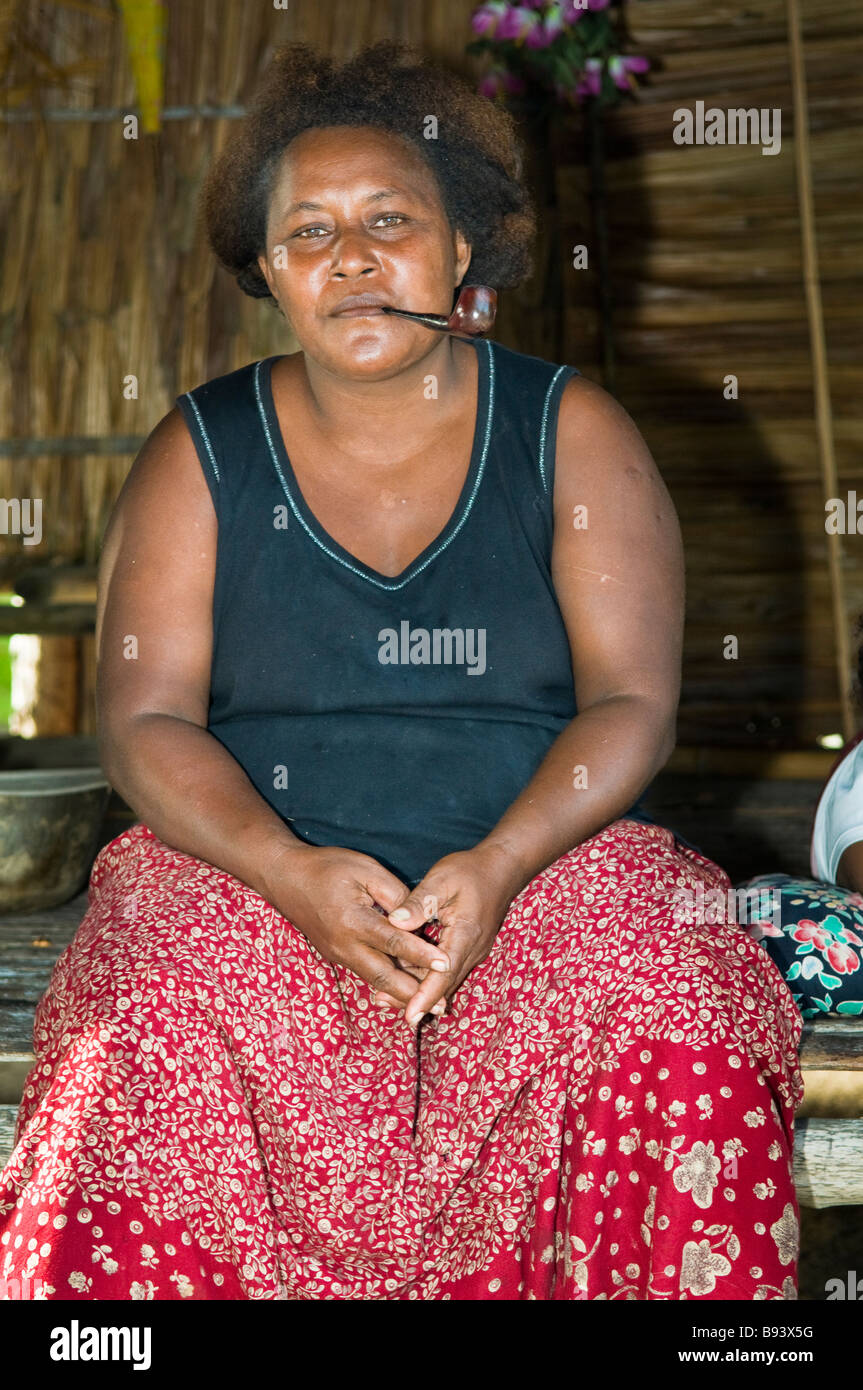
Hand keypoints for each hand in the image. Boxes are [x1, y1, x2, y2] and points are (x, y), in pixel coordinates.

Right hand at [263, 843, 451, 1011]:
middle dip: (413, 993)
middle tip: (440, 1006)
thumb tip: (417, 920)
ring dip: (401, 993)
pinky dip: (387, 983)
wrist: (284, 878)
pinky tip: (406, 990)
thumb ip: (395, 894)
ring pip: (374, 979)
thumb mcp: (365, 869)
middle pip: (382, 975)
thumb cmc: (327, 867)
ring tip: (429, 1006)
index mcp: (353, 919)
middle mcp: (344, 944)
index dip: (420, 954)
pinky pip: (365, 972)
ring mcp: (337, 954)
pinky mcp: (336, 956)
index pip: (393, 942)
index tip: (445, 964)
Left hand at [379, 844, 524, 1025]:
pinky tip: (404, 975)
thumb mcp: (442, 880)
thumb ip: (419, 903)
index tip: (410, 1015)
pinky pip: (448, 971)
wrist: (502, 869)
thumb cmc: (471, 871)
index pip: (444, 973)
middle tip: (381, 1003)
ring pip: (445, 981)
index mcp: (465, 934)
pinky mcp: (468, 949)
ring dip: (419, 991)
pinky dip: (427, 978)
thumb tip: (394, 923)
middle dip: (415, 999)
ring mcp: (473, 952)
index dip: (425, 996)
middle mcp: (472, 950)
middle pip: (443, 985)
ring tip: (385, 996)